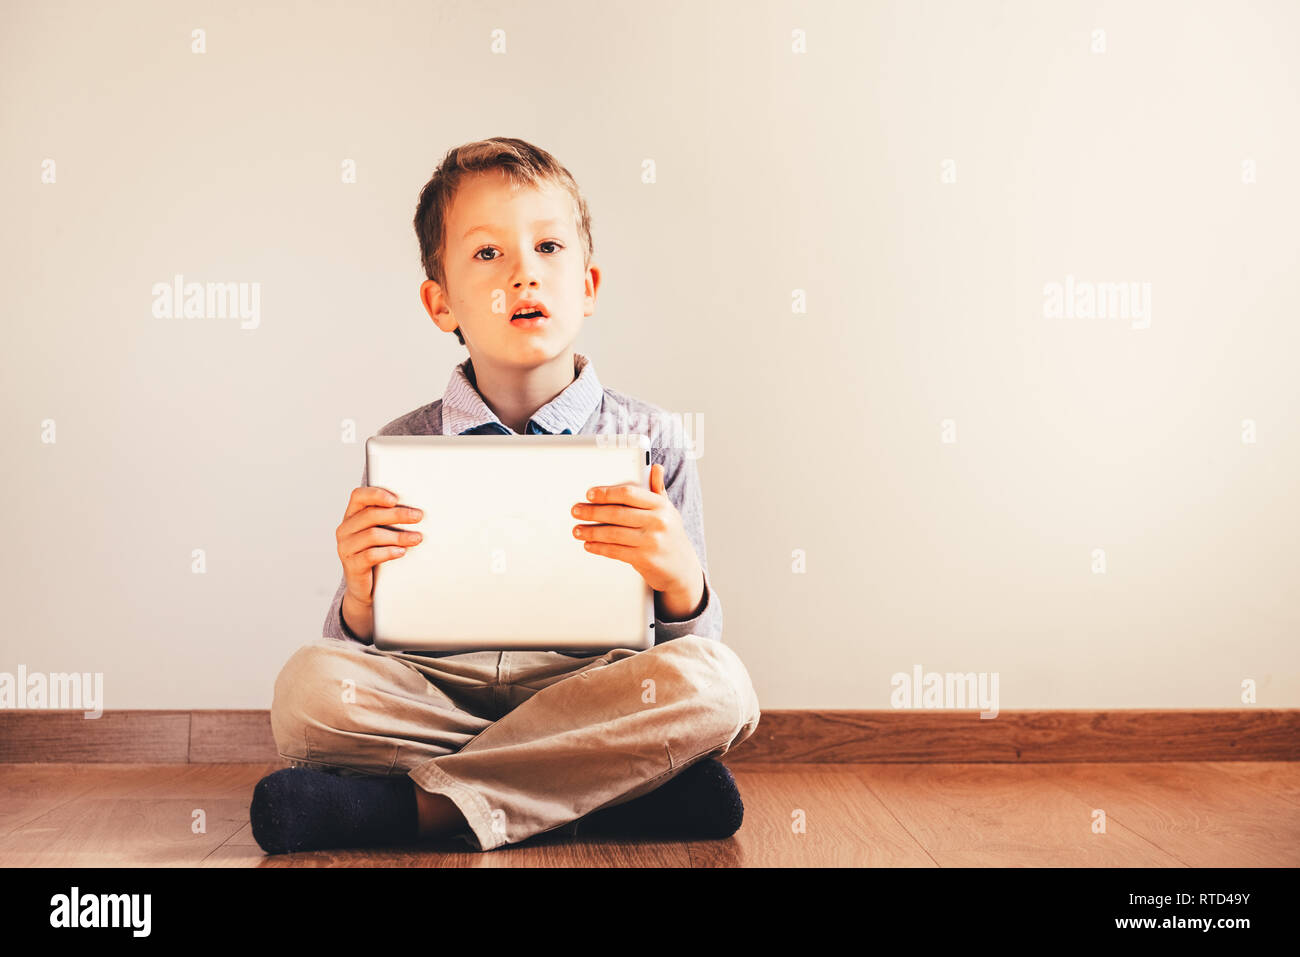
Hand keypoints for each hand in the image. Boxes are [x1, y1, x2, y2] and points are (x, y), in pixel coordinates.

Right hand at [335, 487, 424, 606]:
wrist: (365, 587)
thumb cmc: (377, 553)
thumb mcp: (380, 533)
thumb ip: (388, 519)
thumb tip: (414, 509)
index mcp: (351, 516)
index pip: (358, 496)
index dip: (376, 494)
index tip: (396, 499)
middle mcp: (345, 529)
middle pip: (370, 515)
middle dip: (397, 515)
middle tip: (418, 516)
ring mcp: (346, 548)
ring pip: (372, 535)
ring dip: (398, 536)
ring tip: (416, 538)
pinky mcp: (352, 565)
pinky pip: (371, 555)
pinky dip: (389, 552)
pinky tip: (402, 552)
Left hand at [571, 463, 703, 614]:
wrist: (682, 568)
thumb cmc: (670, 536)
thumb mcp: (668, 510)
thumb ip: (658, 489)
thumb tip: (655, 468)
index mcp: (661, 505)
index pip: (629, 494)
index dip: (606, 493)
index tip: (590, 494)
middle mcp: (658, 521)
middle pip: (617, 513)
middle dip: (592, 512)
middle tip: (576, 510)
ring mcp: (651, 541)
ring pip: (613, 533)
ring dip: (591, 531)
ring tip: (578, 529)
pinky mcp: (645, 559)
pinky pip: (615, 551)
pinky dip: (599, 547)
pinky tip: (589, 544)